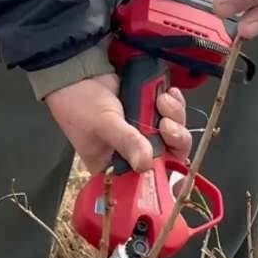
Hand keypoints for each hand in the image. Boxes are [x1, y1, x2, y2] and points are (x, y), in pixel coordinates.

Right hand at [45, 74, 191, 173]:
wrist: (79, 73)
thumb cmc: (81, 106)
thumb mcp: (103, 125)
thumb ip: (126, 142)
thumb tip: (146, 163)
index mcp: (118, 168)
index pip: (149, 183)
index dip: (168, 179)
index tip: (177, 171)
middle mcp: (135, 153)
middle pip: (171, 156)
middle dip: (175, 139)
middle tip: (166, 124)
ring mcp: (147, 133)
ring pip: (176, 133)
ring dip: (175, 116)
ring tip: (162, 101)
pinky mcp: (153, 113)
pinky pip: (175, 113)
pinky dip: (175, 103)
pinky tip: (167, 93)